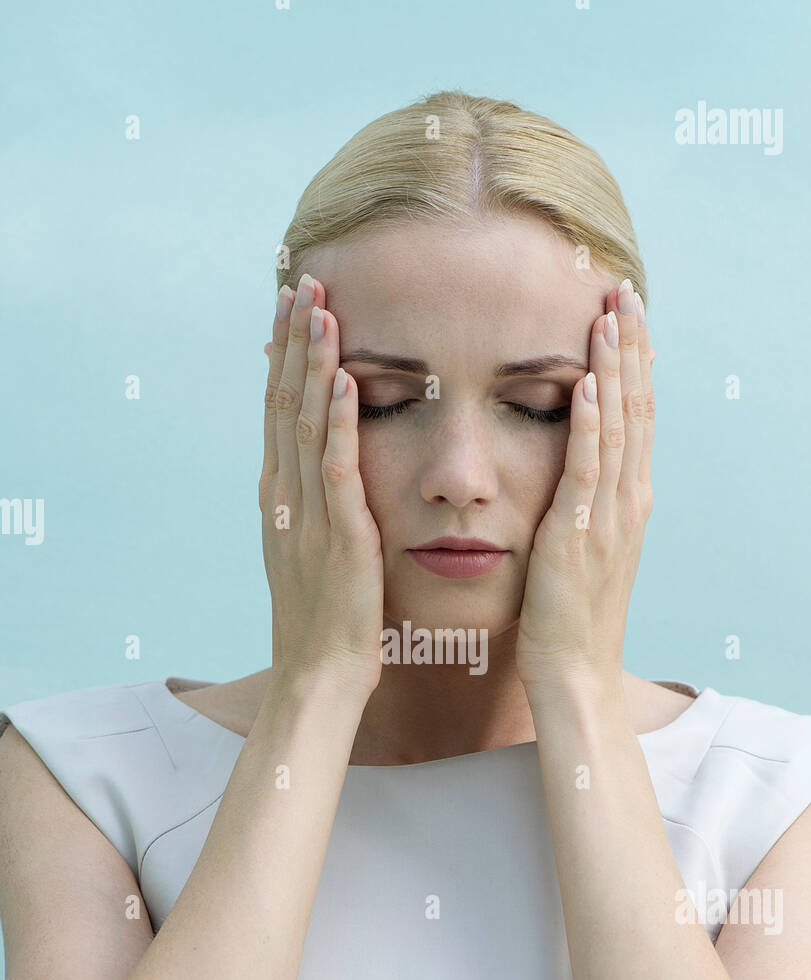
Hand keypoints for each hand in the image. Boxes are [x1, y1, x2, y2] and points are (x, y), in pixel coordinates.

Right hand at [261, 274, 384, 697]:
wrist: (318, 676)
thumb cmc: (325, 622)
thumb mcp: (313, 554)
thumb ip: (315, 508)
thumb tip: (321, 475)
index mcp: (279, 499)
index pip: (276, 412)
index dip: (282, 358)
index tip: (290, 310)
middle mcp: (284, 497)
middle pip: (281, 402)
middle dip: (290, 340)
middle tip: (298, 281)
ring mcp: (307, 514)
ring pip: (302, 422)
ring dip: (310, 361)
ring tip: (317, 305)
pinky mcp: (338, 535)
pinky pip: (335, 467)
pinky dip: (336, 419)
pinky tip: (344, 378)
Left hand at [515, 279, 653, 692]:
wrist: (572, 670)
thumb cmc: (566, 615)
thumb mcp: (581, 548)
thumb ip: (583, 504)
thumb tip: (575, 467)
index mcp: (627, 500)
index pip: (635, 417)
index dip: (633, 364)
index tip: (625, 315)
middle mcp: (627, 501)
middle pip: (634, 410)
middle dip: (629, 349)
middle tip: (623, 292)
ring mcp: (608, 518)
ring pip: (615, 429)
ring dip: (613, 368)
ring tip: (608, 317)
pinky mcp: (578, 536)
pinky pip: (586, 470)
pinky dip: (588, 424)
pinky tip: (584, 384)